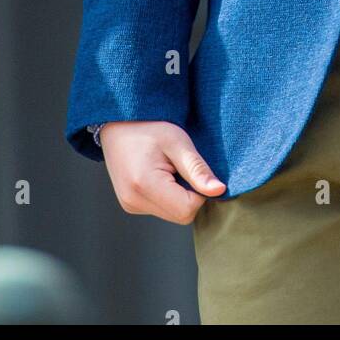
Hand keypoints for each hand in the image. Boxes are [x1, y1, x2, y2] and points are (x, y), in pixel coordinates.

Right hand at [100, 121, 225, 223]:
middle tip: (180, 166)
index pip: (187, 210)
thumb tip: (219, 191)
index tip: (193, 169)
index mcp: (144, 185)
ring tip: (169, 168)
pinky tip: (161, 175)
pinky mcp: (130, 205)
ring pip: (172, 213)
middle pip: (181, 215)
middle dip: (190, 194)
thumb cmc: (149, 128)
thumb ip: (197, 169)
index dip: (200, 192)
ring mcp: (130, 205)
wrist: (119, 124)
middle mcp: (133, 201)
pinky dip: (168, 195)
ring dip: (179, 195)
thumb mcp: (178, 142)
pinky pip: (161, 209)